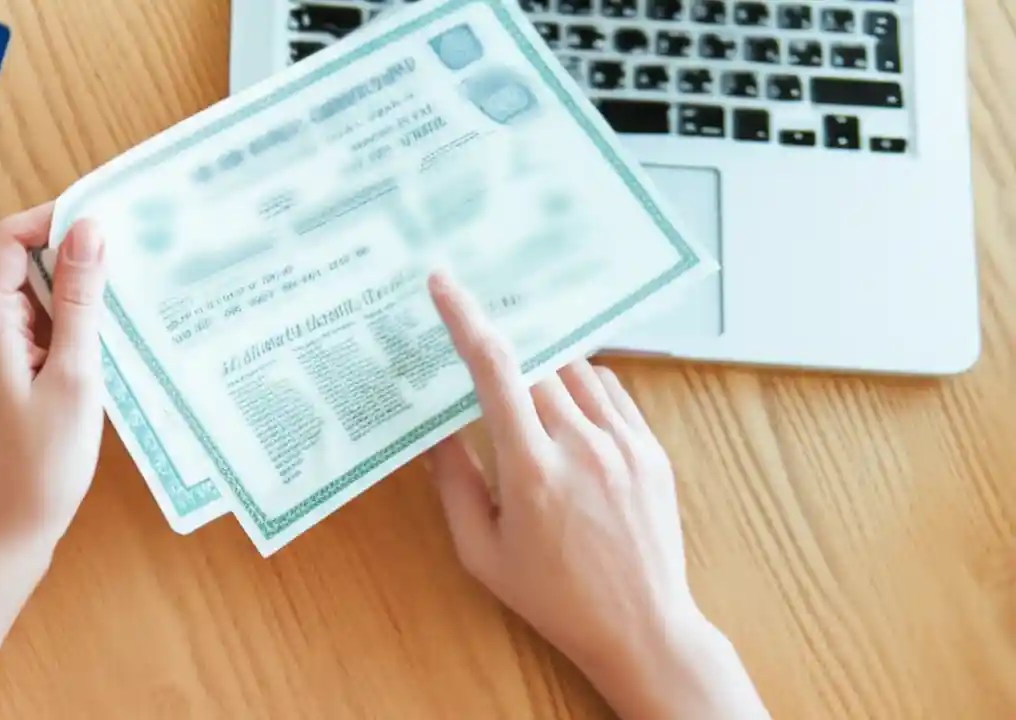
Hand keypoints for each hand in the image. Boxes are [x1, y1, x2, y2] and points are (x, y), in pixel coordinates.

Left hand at [0, 203, 107, 554]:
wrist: (11, 528)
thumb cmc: (45, 460)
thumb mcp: (75, 374)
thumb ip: (79, 300)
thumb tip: (88, 229)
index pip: (8, 239)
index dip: (52, 219)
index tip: (106, 219)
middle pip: (16, 263)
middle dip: (69, 252)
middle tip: (129, 256)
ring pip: (27, 296)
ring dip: (71, 290)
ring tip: (126, 295)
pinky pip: (31, 327)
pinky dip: (64, 321)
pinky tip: (104, 336)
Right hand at [426, 273, 766, 718]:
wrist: (641, 626)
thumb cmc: (551, 596)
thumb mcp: (481, 550)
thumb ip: (453, 482)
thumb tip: (432, 427)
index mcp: (531, 471)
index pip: (494, 370)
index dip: (465, 318)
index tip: (442, 283)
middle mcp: (581, 446)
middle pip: (533, 362)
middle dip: (502, 346)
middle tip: (478, 337)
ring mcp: (624, 443)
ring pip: (574, 369)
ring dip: (543, 365)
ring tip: (523, 381)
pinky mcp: (652, 448)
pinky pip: (610, 389)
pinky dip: (582, 383)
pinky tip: (566, 405)